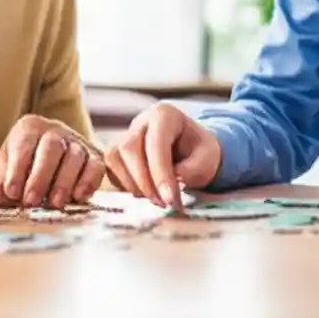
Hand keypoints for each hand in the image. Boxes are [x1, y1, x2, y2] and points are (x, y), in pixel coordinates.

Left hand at [0, 116, 103, 208]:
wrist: (49, 160)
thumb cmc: (23, 164)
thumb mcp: (6, 169)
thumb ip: (0, 183)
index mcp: (30, 127)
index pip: (24, 144)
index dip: (18, 168)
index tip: (11, 192)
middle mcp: (55, 130)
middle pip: (51, 149)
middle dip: (41, 177)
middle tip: (31, 201)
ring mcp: (77, 142)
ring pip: (74, 157)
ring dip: (64, 182)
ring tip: (54, 204)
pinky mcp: (95, 156)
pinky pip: (96, 166)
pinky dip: (89, 181)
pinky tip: (79, 197)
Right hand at [104, 102, 221, 209]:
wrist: (191, 152)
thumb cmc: (199, 153)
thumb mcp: (207, 159)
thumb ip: (192, 169)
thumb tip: (173, 180)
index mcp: (164, 115)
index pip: (155, 142)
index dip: (160, 172)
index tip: (169, 198)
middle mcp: (141, 122)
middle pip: (129, 148)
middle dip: (144, 181)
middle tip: (163, 203)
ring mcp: (125, 136)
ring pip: (115, 159)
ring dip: (133, 186)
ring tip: (157, 201)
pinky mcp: (117, 153)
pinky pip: (111, 170)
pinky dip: (125, 186)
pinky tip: (145, 194)